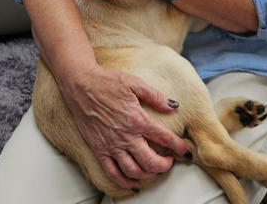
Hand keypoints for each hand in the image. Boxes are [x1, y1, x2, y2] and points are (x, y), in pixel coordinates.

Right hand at [60, 64, 188, 190]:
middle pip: (151, 162)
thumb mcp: (135, 83)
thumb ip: (155, 96)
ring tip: (153, 170)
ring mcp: (112, 145)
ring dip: (148, 175)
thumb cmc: (107, 82)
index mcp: (137, 119)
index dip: (178, 146)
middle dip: (165, 166)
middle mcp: (126, 136)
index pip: (164, 138)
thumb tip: (173, 106)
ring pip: (134, 171)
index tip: (185, 151)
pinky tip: (133, 183)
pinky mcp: (99, 150)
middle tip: (169, 162)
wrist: (81, 85)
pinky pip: (113, 173)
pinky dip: (125, 182)